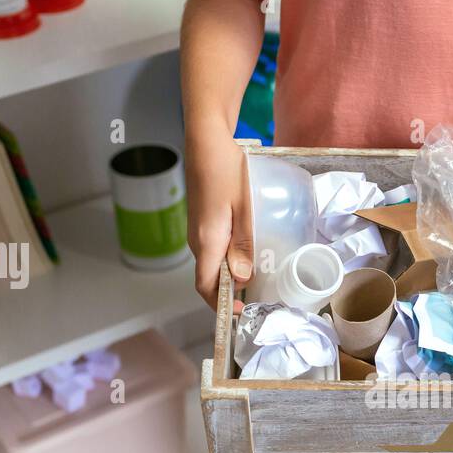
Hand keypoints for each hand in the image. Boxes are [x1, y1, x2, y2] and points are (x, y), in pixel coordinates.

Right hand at [185, 129, 252, 313]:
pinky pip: (211, 249)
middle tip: (256, 298)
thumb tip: (241, 278)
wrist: (206, 141)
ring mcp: (196, 231)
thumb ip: (243, 244)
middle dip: (228, 294)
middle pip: (207, 279)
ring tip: (255, 280)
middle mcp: (197, 240)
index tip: (241, 311)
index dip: (221, 304)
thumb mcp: (244, 207)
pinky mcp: (201, 222)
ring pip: (210, 264)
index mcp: (207, 240)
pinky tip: (246, 254)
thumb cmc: (226, 169)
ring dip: (228, 277)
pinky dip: (225, 260)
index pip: (205, 286)